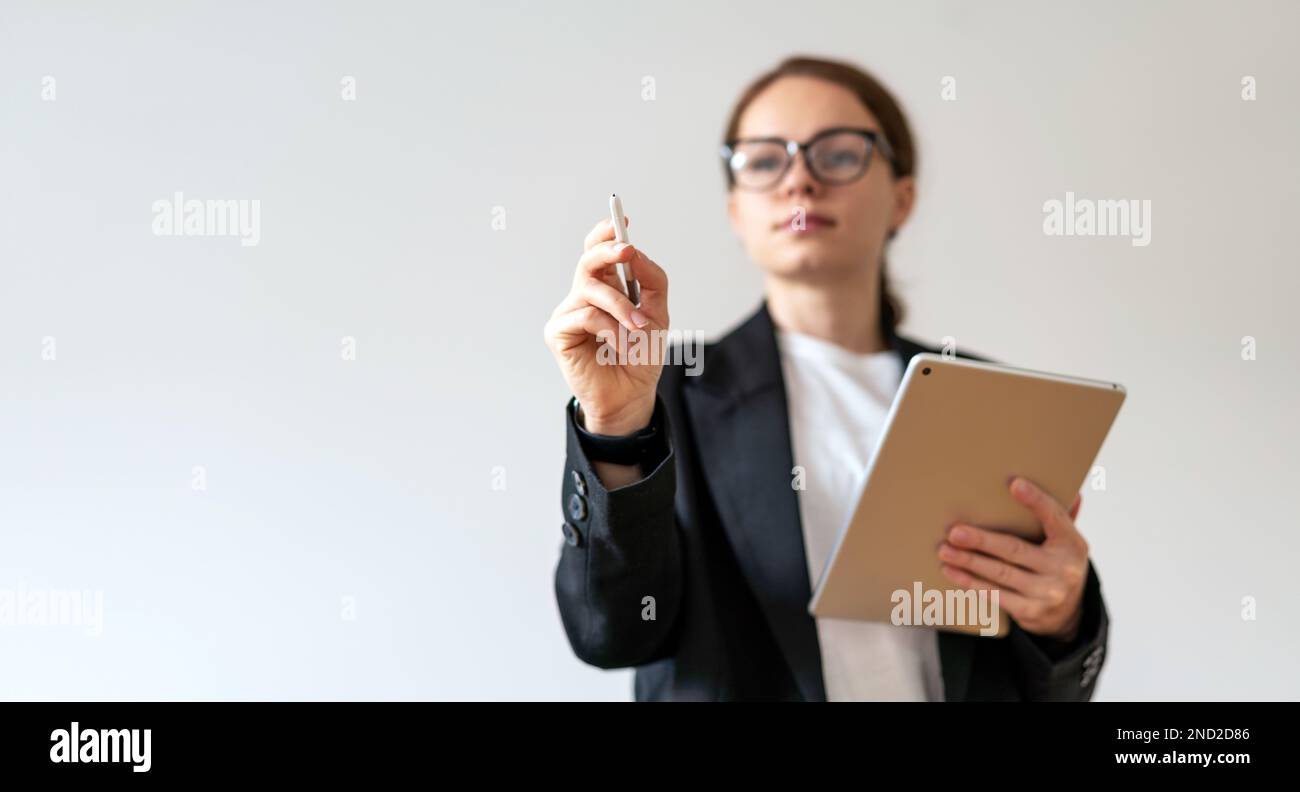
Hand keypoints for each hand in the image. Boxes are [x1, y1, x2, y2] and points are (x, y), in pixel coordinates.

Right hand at [544, 215, 669, 435]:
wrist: (631, 395)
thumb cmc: (640, 357)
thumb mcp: (657, 314)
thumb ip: (651, 281)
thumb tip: (634, 253)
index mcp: (606, 288)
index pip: (597, 252)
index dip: (606, 234)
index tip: (622, 222)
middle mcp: (583, 297)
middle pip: (588, 260)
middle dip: (608, 251)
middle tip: (627, 251)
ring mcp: (568, 314)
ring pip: (591, 289)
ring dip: (621, 308)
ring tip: (638, 330)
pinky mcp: (558, 333)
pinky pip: (585, 316)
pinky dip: (609, 329)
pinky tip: (619, 346)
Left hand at [936, 477, 1089, 641]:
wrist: (1068, 614)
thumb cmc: (1058, 564)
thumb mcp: (1067, 542)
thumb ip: (1062, 517)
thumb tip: (1070, 490)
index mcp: (1072, 544)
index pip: (1054, 517)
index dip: (1036, 501)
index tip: (1015, 484)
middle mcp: (1063, 569)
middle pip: (1015, 550)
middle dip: (982, 541)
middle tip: (955, 532)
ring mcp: (1047, 593)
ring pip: (1000, 574)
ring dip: (969, 562)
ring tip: (945, 551)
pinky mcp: (1030, 611)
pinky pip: (995, 595)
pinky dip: (970, 582)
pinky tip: (952, 571)